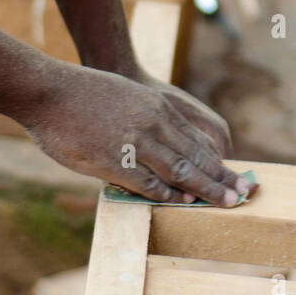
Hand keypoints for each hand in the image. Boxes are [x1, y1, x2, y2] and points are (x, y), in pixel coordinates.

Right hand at [22, 60, 249, 205]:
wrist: (50, 90)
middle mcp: (154, 123)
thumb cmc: (83, 93)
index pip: (196, 138)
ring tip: (228, 203)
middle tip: (244, 194)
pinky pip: (149, 183)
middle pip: (197, 156)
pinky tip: (184, 204)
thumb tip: (156, 138)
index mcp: (157, 107)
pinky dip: (170, 196)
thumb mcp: (126, 95)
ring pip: (182, 171)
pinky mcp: (116, 162)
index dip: (217, 159)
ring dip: (207, 190)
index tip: (234, 174)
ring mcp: (136, 143)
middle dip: (222, 177)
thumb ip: (145, 116)